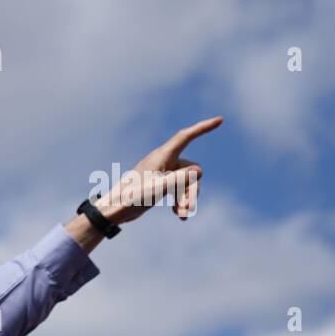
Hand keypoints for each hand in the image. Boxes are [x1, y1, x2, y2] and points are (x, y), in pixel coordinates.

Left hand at [96, 116, 222, 223]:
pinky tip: (178, 215)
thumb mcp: (159, 188)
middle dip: (192, 190)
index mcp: (161, 156)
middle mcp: (163, 161)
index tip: (220, 120)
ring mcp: (162, 173)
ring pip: (186, 182)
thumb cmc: (133, 197)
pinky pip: (179, 189)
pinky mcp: (160, 185)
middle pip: (191, 170)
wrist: (114, 210)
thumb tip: (199, 171)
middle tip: (188, 209)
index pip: (186, 137)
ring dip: (187, 199)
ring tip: (182, 215)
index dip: (203, 128)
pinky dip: (180, 201)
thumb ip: (179, 179)